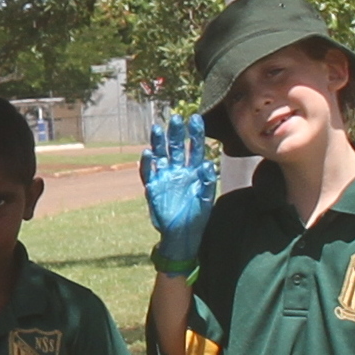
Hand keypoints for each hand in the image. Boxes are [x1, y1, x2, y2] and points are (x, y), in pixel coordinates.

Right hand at [141, 113, 218, 267]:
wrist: (181, 236)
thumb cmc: (196, 217)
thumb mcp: (205, 200)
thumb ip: (207, 182)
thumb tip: (207, 164)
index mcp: (194, 172)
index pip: (195, 148)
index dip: (195, 133)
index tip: (195, 118)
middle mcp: (179, 171)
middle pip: (176, 147)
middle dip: (176, 132)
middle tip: (175, 118)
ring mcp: (165, 178)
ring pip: (161, 155)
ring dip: (159, 143)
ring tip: (158, 128)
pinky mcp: (153, 188)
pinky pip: (148, 172)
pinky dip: (147, 163)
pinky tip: (148, 153)